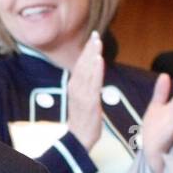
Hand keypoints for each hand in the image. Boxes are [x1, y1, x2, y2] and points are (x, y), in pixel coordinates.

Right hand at [66, 32, 105, 151]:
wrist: (79, 138)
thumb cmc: (82, 119)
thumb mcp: (82, 98)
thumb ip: (86, 85)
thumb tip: (92, 73)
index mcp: (73, 86)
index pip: (80, 64)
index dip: (86, 50)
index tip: (92, 38)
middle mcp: (75, 87)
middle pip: (82, 64)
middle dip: (89, 48)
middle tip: (95, 34)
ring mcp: (82, 94)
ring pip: (87, 70)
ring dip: (92, 55)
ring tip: (97, 42)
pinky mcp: (89, 102)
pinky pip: (93, 83)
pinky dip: (95, 71)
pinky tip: (98, 60)